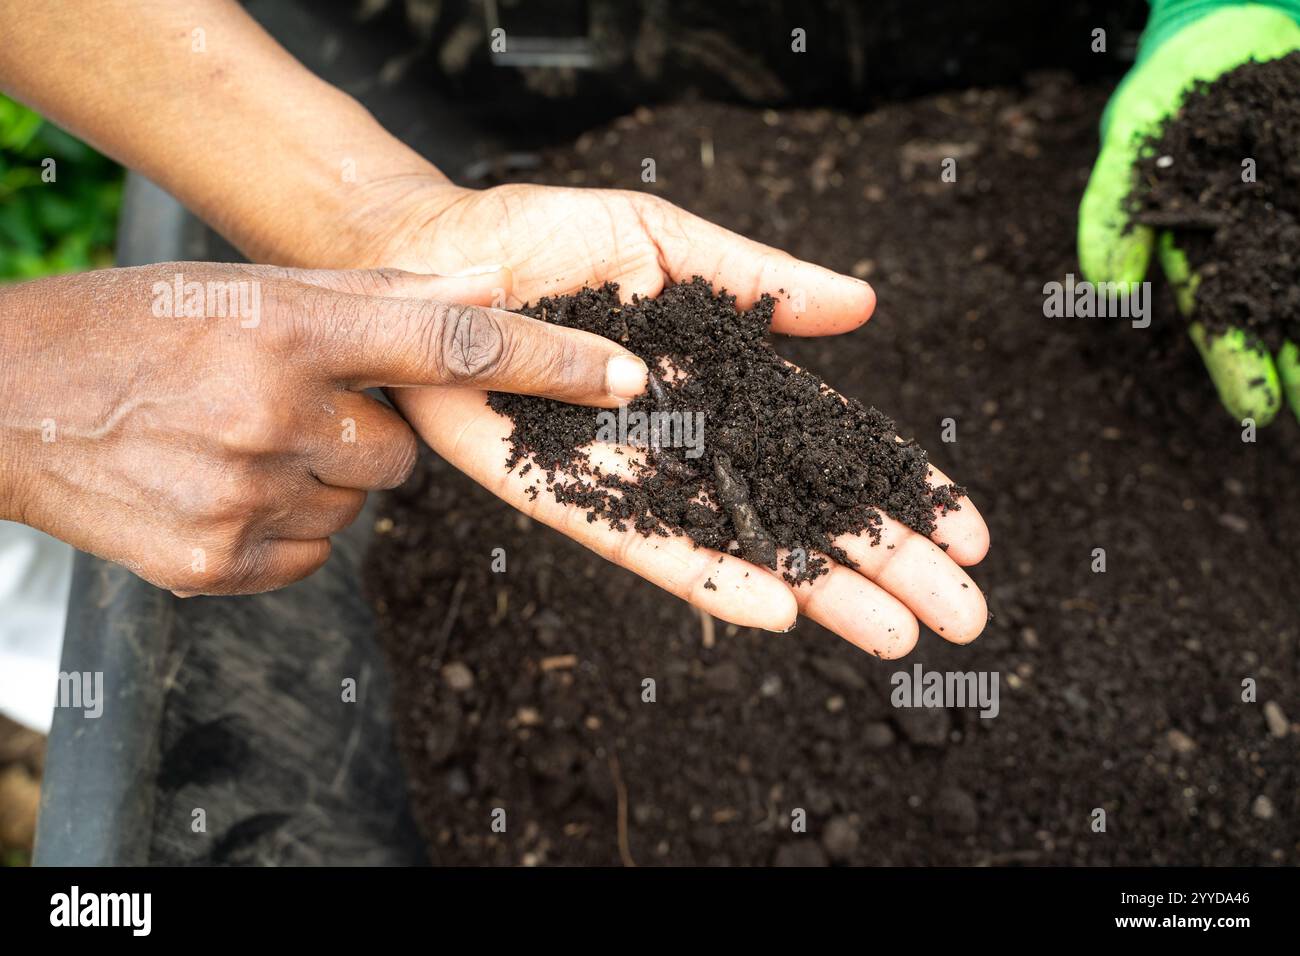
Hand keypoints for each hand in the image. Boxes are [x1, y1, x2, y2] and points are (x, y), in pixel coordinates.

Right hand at [0, 262, 648, 593]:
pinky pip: (311, 554)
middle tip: (289, 407)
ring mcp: (243, 501)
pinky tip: (226, 488)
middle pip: (401, 454)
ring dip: (321, 482)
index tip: (622, 377)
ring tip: (242, 445)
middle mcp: (271, 416)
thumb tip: (484, 290)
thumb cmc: (132, 332)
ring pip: (357, 507)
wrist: (7, 406)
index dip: (548, 361)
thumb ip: (374, 294)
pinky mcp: (218, 566)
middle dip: (363, 435)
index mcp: (286, 331)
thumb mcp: (247, 287)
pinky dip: (286, 527)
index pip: (453, 342)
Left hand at [338, 182, 989, 656]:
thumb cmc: (540, 239)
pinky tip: (776, 611)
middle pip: (805, 510)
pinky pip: (646, 545)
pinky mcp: (568, 497)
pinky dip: (709, 577)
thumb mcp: (663, 241)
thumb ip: (755, 281)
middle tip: (961, 618)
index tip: (968, 535)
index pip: (832, 445)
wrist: (430, 259)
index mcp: (724, 380)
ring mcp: (635, 474)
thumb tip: (862, 306)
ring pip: (742, 542)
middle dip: (884, 562)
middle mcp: (691, 439)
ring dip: (819, 591)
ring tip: (894, 637)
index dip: (897, 489)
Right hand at [1078, 4, 1299, 423]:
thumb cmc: (1170, 94)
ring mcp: (1299, 222)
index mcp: (1207, 254)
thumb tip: (1109, 288)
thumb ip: (1112, 214)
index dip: (1239, 366)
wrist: (1230, 32)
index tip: (1258, 409)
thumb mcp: (1132, 148)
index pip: (1222, 321)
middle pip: (1285, 318)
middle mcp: (1263, 248)